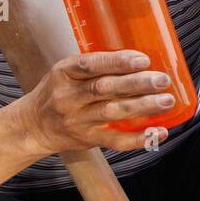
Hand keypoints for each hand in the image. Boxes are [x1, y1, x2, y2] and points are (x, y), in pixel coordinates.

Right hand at [19, 50, 173, 154]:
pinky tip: (157, 132)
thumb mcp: (66, 72)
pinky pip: (114, 140)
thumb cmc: (57, 92)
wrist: (33, 126)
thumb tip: (139, 60)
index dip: (118, 62)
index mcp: (64, 72)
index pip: (91, 64)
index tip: (143, 60)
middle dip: (137, 84)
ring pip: (113, 112)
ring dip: (143, 107)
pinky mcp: (86, 139)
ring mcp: (77, 120)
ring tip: (166, 101)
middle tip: (162, 80)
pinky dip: (138, 138)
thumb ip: (94, 66)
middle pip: (105, 88)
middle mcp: (69, 96)